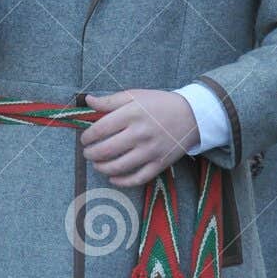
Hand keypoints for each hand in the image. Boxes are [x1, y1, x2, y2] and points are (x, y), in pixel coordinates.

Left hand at [81, 89, 198, 188]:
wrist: (191, 116)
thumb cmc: (159, 104)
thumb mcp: (135, 95)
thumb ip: (110, 100)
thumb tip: (88, 100)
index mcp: (132, 114)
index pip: (101, 128)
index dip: (88, 136)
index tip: (84, 139)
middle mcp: (140, 133)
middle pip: (107, 150)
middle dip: (91, 154)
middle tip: (87, 153)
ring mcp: (150, 151)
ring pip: (119, 166)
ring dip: (102, 168)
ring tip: (97, 164)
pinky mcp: (159, 164)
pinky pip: (138, 178)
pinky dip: (122, 181)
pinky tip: (113, 178)